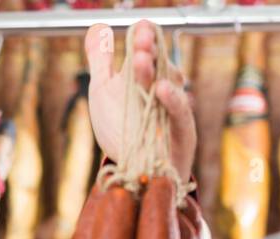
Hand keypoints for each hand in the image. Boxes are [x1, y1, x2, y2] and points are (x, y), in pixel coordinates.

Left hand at [85, 20, 196, 183]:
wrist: (136, 170)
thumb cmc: (123, 129)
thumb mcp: (104, 91)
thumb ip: (101, 61)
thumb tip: (98, 27)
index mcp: (143, 74)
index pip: (148, 48)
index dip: (144, 37)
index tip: (138, 28)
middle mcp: (161, 86)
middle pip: (158, 61)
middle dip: (148, 49)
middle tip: (139, 39)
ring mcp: (172, 107)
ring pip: (168, 83)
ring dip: (153, 71)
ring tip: (140, 60)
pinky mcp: (182, 130)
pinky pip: (180, 111)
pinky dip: (171, 99)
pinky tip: (160, 89)